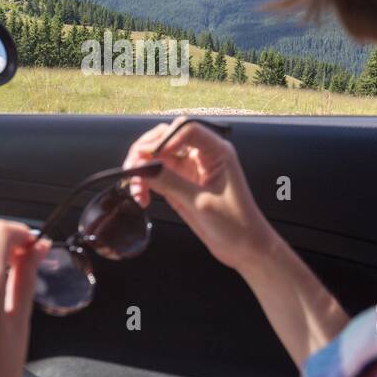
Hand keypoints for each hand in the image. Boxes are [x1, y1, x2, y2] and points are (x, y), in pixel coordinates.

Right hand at [123, 117, 279, 272]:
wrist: (244, 248)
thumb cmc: (235, 224)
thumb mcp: (201, 203)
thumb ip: (171, 183)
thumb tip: (144, 167)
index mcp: (216, 151)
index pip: (187, 128)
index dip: (166, 139)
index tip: (152, 157)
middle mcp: (202, 155)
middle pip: (167, 137)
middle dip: (146, 150)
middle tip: (133, 169)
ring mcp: (189, 170)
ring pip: (157, 156)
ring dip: (141, 168)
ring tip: (136, 190)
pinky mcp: (180, 184)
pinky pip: (156, 175)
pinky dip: (145, 183)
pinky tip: (142, 198)